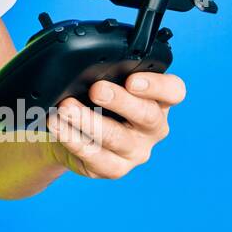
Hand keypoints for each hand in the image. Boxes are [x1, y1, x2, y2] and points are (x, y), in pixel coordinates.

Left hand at [44, 72, 184, 178]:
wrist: (68, 133)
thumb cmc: (91, 100)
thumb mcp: (102, 82)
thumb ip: (105, 73)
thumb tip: (86, 62)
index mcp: (157, 100)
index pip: (173, 91)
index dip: (157, 86)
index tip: (132, 80)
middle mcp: (152, 127)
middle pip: (147, 115)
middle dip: (120, 101)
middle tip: (96, 90)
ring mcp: (136, 150)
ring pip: (117, 138)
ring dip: (89, 121)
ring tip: (66, 108)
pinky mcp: (115, 168)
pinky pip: (95, 157)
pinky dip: (72, 138)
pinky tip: (58, 125)